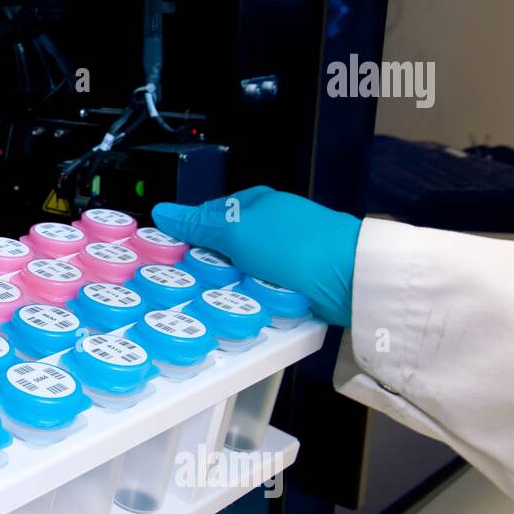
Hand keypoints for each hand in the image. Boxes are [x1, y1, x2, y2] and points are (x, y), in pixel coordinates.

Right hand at [152, 186, 361, 325]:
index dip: (188, 234)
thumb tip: (161, 211)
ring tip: (216, 301)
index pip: (210, 216)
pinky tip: (244, 309)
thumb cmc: (296, 245)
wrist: (352, 279)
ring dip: (231, 288)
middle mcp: (271, 227)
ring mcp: (286, 257)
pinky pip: (262, 292)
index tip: (167, 256)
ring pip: (242, 274)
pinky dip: (253, 300)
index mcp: (257, 204)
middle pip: (224, 249)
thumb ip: (198, 223)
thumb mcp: (237, 230)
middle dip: (209, 267)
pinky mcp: (297, 284)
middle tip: (188, 284)